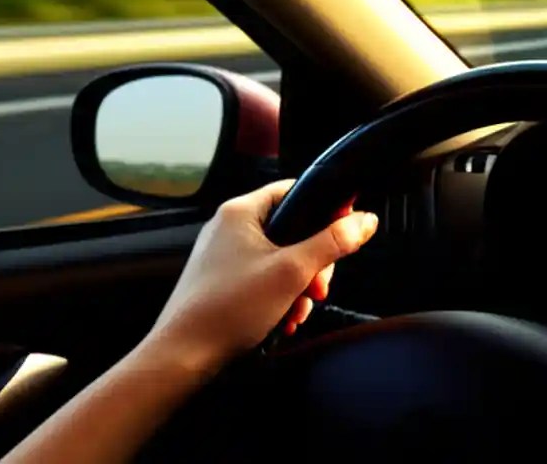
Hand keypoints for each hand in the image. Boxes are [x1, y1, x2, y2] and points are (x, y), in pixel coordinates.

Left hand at [147, 180, 376, 371]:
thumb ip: (332, 243)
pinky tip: (284, 319)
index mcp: (241, 212)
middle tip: (318, 286)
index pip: (295, 191)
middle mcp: (229, 229)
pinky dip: (280, 297)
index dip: (326, 209)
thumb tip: (364, 221)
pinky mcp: (223, 282)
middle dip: (314, 263)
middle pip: (293, 230)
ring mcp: (224, 256)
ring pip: (282, 259)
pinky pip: (264, 279)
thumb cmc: (226, 310)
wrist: (182, 357)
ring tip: (298, 310)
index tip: (345, 231)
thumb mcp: (292, 272)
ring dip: (299, 286)